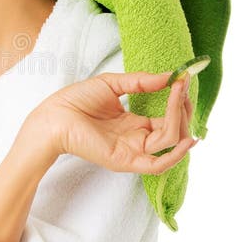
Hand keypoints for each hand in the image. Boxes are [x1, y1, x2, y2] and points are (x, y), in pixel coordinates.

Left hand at [31, 71, 196, 174]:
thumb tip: (170, 76)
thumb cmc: (77, 100)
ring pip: (170, 143)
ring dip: (180, 120)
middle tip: (182, 87)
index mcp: (135, 124)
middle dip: (182, 109)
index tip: (184, 80)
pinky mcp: (125, 160)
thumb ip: (142, 81)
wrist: (55, 114)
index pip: (168, 118)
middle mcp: (137, 139)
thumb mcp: (113, 83)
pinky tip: (185, 137)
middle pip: (174, 130)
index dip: (178, 101)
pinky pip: (158, 164)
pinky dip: (175, 155)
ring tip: (178, 97)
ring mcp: (133, 151)